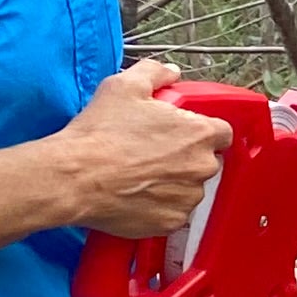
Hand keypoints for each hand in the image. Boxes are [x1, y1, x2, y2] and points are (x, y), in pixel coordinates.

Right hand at [55, 61, 229, 238]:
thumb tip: (171, 72)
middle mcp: (201, 168)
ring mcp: (187, 198)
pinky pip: (172, 214)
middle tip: (152, 154)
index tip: (182, 134)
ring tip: (140, 176)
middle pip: (205, 161)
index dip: (201, 131)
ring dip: (173, 184)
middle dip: (185, 158)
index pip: (222, 133)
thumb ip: (155, 74)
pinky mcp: (170, 223)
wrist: (73, 177)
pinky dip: (159, 207)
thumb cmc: (99, 134)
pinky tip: (136, 196)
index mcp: (199, 134)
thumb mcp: (125, 86)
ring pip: (189, 189)